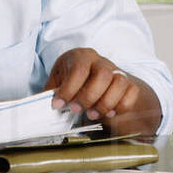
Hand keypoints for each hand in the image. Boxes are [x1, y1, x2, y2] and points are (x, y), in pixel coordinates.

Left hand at [44, 48, 161, 134]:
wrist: (99, 81)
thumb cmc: (74, 83)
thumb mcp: (58, 83)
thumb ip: (52, 93)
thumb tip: (40, 108)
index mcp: (81, 57)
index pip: (79, 69)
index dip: (68, 89)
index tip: (58, 105)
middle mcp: (100, 61)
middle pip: (102, 74)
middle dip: (89, 96)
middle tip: (77, 110)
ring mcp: (117, 72)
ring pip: (119, 83)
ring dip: (105, 103)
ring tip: (92, 115)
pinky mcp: (129, 84)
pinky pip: (131, 93)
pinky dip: (121, 106)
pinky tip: (109, 113)